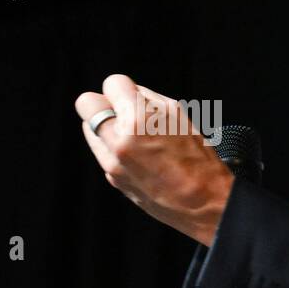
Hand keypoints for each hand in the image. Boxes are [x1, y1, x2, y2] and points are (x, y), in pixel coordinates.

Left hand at [74, 74, 234, 245]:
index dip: (123, 88)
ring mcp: (112, 162)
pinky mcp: (112, 177)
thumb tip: (130, 92)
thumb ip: (148, 98)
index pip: (111, 84)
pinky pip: (103, 152)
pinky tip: (138, 155)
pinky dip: (114, 148)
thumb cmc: (197, 159)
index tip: (129, 95)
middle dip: (102, 103)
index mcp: (138, 120)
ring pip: (89, 129)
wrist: (201, 203)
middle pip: (87, 103)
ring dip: (106, 126)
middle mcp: (119, 141)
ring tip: (132, 135)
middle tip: (120, 111)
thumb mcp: (179, 115)